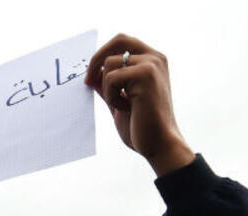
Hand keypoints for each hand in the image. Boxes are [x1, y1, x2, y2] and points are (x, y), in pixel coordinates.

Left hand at [85, 34, 194, 175]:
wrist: (159, 145)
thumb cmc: (142, 127)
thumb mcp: (119, 102)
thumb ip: (108, 87)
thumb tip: (91, 75)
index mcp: (153, 61)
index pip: (123, 41)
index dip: (103, 53)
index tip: (91, 75)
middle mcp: (155, 58)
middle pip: (119, 39)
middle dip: (97, 58)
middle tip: (88, 80)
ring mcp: (152, 64)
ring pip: (110, 64)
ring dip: (107, 89)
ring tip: (123, 106)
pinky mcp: (146, 75)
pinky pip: (111, 79)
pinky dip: (112, 97)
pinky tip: (128, 109)